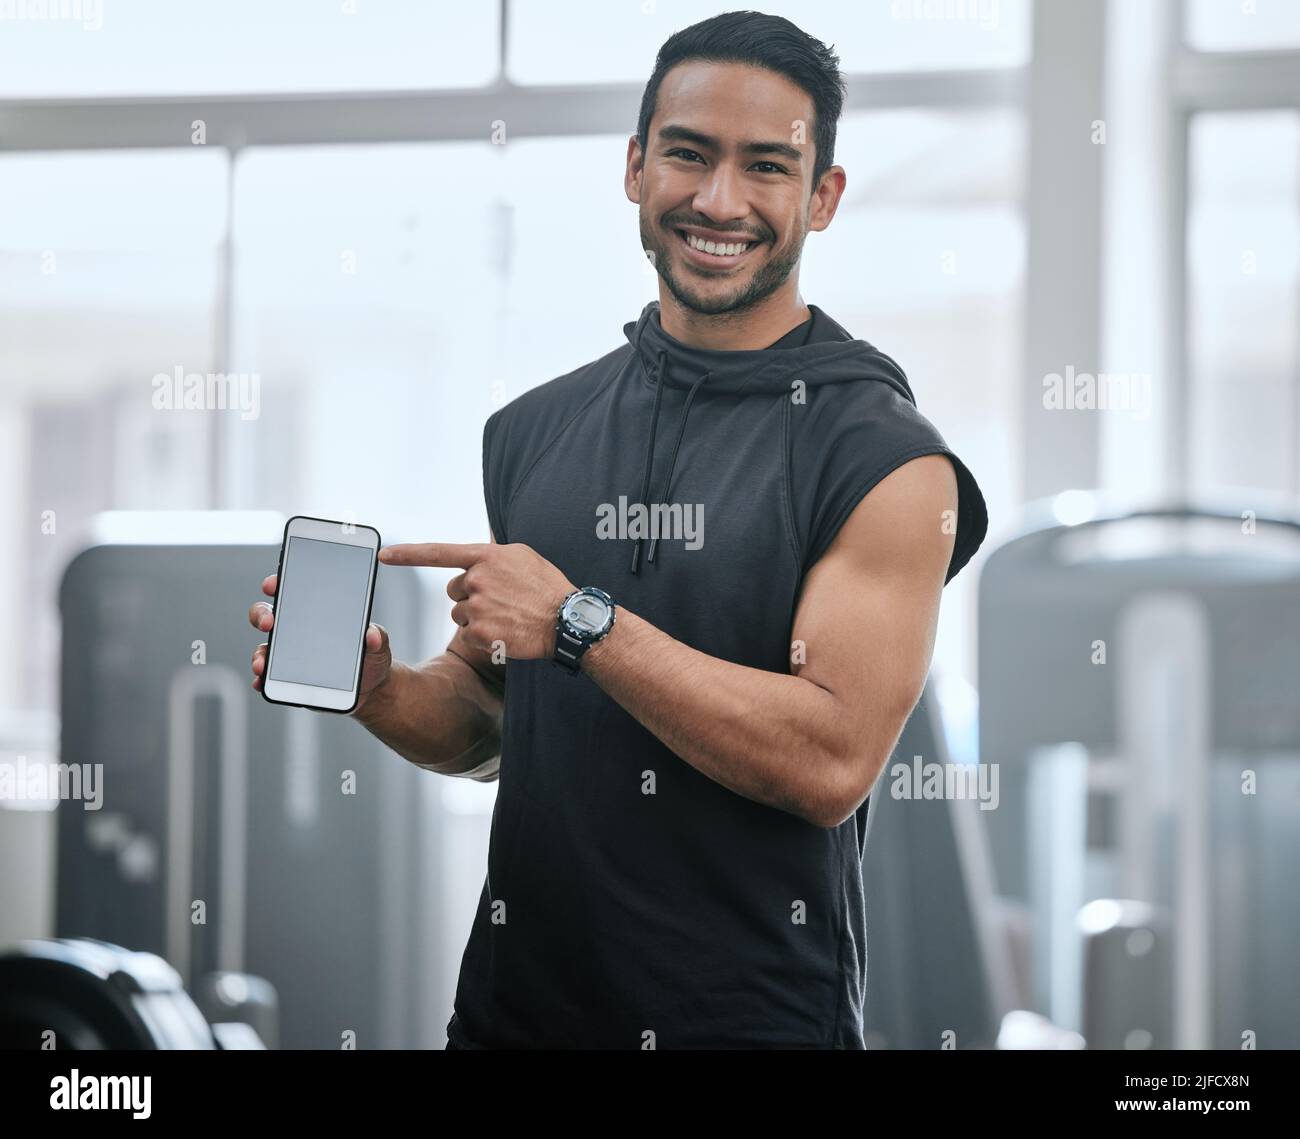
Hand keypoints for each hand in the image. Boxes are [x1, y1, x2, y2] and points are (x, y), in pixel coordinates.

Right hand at [248, 572, 393, 713]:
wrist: (372, 687)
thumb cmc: (371, 657)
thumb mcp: (379, 644)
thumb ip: (377, 637)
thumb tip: (372, 634)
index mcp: (317, 612)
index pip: (291, 592)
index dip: (278, 584)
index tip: (273, 584)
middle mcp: (296, 630)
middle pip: (267, 616)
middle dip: (261, 615)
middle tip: (268, 622)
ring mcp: (289, 655)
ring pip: (264, 648)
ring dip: (259, 654)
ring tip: (263, 663)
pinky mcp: (288, 678)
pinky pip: (269, 678)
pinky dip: (263, 680)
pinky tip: (263, 682)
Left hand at [379, 541, 574, 660]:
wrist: (566, 619)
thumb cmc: (547, 587)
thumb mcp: (523, 556)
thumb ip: (494, 553)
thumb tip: (480, 549)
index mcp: (486, 557)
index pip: (438, 553)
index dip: (407, 554)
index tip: (385, 555)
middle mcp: (477, 579)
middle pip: (454, 590)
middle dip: (470, 596)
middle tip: (500, 601)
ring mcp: (477, 606)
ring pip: (460, 614)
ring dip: (477, 617)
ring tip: (506, 616)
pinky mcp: (478, 632)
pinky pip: (468, 634)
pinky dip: (483, 636)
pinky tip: (505, 630)